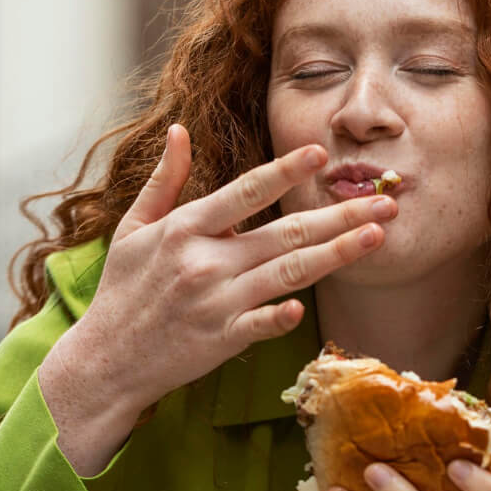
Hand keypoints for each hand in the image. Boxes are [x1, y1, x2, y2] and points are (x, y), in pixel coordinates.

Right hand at [48, 123, 397, 413]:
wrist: (105, 361)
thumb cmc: (123, 291)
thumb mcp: (132, 229)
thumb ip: (164, 180)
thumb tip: (180, 130)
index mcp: (185, 229)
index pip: (245, 192)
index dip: (284, 171)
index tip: (320, 154)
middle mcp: (205, 263)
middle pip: (284, 233)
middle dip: (339, 214)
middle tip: (385, 201)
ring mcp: (216, 303)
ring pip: (288, 274)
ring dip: (336, 255)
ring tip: (376, 237)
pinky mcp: (221, 341)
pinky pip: (260, 325)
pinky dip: (282, 316)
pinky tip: (307, 306)